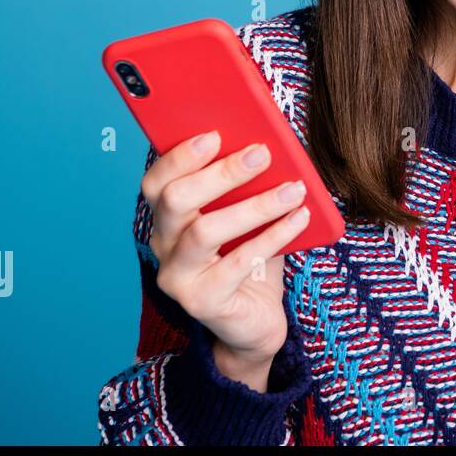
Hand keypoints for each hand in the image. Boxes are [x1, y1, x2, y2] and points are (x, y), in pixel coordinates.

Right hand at [141, 131, 310, 388]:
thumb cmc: (250, 256)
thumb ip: (244, 185)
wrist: (253, 321)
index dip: (180, 156)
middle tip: (262, 154)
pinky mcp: (201, 301)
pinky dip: (274, 236)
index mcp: (167, 217)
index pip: (156, 181)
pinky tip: (299, 218)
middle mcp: (162, 244)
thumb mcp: (245, 215)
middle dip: (220, 173)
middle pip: (175, 200)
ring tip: (293, 189)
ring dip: (254, 206)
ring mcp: (177, 276)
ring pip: (205, 231)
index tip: (215, 133)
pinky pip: (238, 263)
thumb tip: (267, 142)